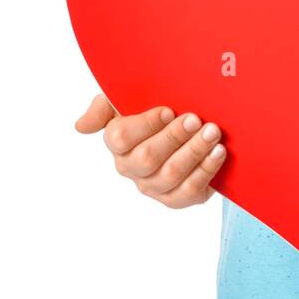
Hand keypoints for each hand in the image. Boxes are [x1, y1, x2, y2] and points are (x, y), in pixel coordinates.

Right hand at [75, 92, 227, 208]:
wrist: (188, 129)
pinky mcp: (177, 198)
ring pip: (171, 174)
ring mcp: (154, 186)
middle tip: (195, 119)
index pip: (120, 138)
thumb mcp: (128, 99)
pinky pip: (190, 190)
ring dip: (194, 151)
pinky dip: (206, 170)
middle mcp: (132, 168)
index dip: (145, 125)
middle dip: (173, 137)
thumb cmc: (156, 111)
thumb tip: (81, 126)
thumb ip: (104, 106)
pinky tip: (218, 152)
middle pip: (147, 158)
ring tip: (212, 132)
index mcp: (117, 143)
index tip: (168, 110)